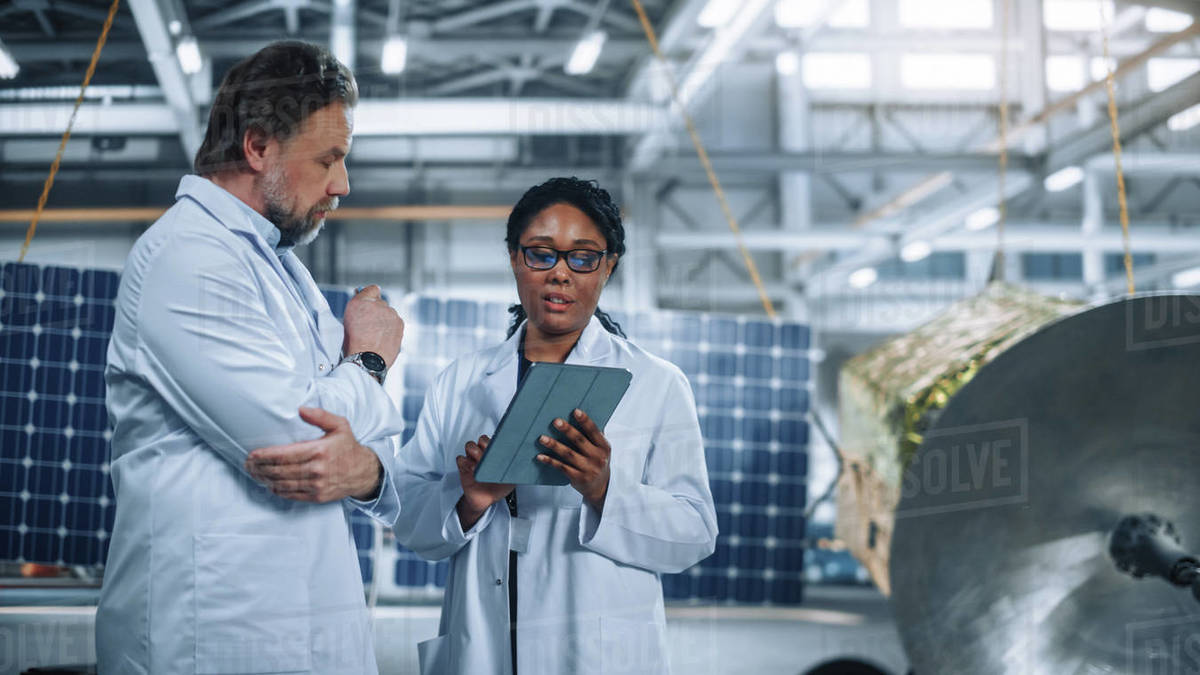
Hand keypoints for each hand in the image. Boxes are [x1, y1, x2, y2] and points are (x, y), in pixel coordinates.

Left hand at [245, 407, 382, 502]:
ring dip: (265, 479)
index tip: (252, 455)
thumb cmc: (348, 448)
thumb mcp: (340, 425)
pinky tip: (270, 484)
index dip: (264, 456)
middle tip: (248, 465)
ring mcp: (316, 485)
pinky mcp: (317, 496)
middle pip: (279, 470)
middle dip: (260, 468)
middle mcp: (316, 470)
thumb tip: (301, 409)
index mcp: (319, 451)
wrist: (364, 472)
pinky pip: (292, 495)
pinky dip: (278, 490)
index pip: (283, 455)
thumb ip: (320, 416)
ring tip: (255, 474)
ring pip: (282, 484)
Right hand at [342, 285, 403, 367]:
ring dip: (384, 320)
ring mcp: (390, 313)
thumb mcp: (348, 320)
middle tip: (368, 325)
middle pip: (380, 303)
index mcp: (359, 302)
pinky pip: (395, 322)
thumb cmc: (354, 343)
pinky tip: (382, 338)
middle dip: (376, 311)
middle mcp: (377, 304)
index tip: (368, 303)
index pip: (372, 289)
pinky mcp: (400, 323)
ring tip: (374, 335)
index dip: (370, 296)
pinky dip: (391, 328)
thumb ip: (359, 304)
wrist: (367, 360)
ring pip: (389, 313)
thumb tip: (369, 294)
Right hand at [455, 435, 513, 530]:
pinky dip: (465, 462)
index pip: (495, 439)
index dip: (497, 440)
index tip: (500, 444)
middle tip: (489, 453)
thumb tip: (526, 461)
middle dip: (485, 444)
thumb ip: (517, 469)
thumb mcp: (512, 479)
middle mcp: (484, 453)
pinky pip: (460, 459)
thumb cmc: (499, 487)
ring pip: (470, 445)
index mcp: (495, 453)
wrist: (486, 500)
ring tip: (480, 461)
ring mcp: (473, 459)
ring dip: (475, 451)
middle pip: (482, 439)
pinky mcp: (464, 468)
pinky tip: (473, 470)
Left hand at [536, 409, 610, 512]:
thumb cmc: (598, 462)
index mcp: (604, 447)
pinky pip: (561, 467)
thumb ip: (594, 437)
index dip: (585, 421)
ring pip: (568, 454)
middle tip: (556, 421)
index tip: (575, 411)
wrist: (601, 488)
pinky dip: (550, 461)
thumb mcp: (602, 450)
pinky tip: (540, 456)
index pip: (594, 431)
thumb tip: (578, 417)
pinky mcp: (578, 478)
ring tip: (542, 438)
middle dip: (567, 430)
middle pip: (579, 441)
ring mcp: (588, 469)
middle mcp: (597, 458)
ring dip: (554, 445)